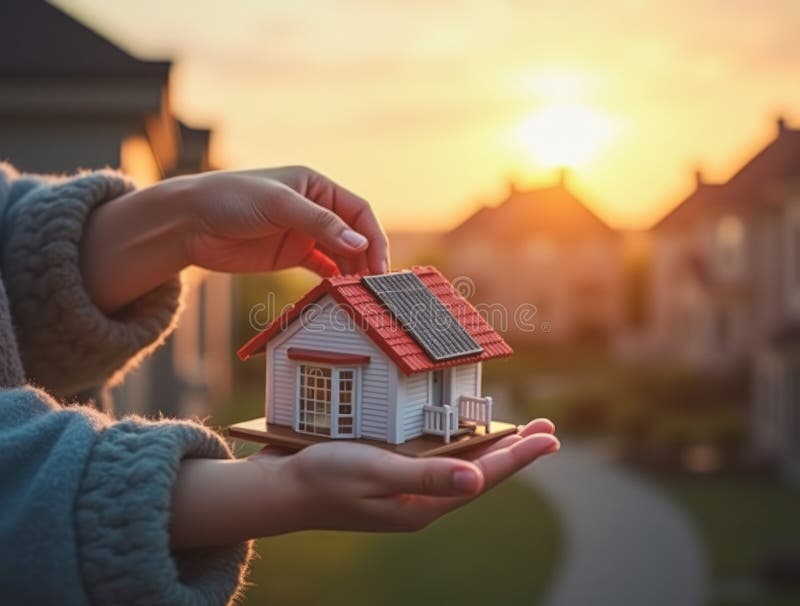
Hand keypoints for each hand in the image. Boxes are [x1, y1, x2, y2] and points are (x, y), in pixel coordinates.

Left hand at [82, 166, 387, 312]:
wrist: (189, 223)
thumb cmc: (231, 198)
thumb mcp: (279, 204)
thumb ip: (320, 223)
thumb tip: (360, 243)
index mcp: (315, 186)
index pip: (357, 211)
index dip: (372, 236)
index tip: (378, 263)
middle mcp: (314, 208)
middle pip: (353, 234)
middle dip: (367, 257)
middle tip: (374, 285)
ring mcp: (302, 233)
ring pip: (340, 253)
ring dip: (352, 270)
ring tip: (360, 292)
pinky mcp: (289, 255)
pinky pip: (321, 268)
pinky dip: (333, 279)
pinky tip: (340, 291)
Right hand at [169, 419, 557, 548]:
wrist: (280, 489)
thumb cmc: (323, 478)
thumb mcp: (375, 473)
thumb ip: (426, 475)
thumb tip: (478, 481)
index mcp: (421, 507)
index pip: (483, 479)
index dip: (518, 457)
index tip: (548, 437)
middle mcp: (420, 500)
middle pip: (479, 472)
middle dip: (515, 451)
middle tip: (547, 430)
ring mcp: (406, 489)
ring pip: (461, 465)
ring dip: (491, 445)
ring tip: (520, 431)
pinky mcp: (392, 476)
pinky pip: (437, 459)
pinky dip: (459, 443)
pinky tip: (466, 433)